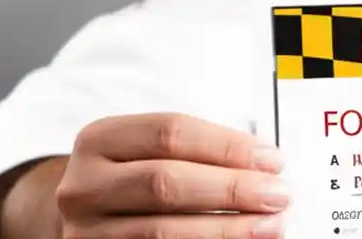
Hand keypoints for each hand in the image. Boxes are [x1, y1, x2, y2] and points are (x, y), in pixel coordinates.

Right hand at [49, 113, 287, 238]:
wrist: (86, 219)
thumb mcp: (148, 152)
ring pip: (162, 231)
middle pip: (166, 182)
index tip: (272, 159)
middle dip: (231, 189)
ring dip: (226, 229)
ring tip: (270, 225)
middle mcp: (84, 186)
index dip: (227, 146)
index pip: (171, 133)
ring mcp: (85, 232)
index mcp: (100, 140)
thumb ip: (198, 152)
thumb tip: (264, 165)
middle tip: (278, 194)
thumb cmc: (133, 178)